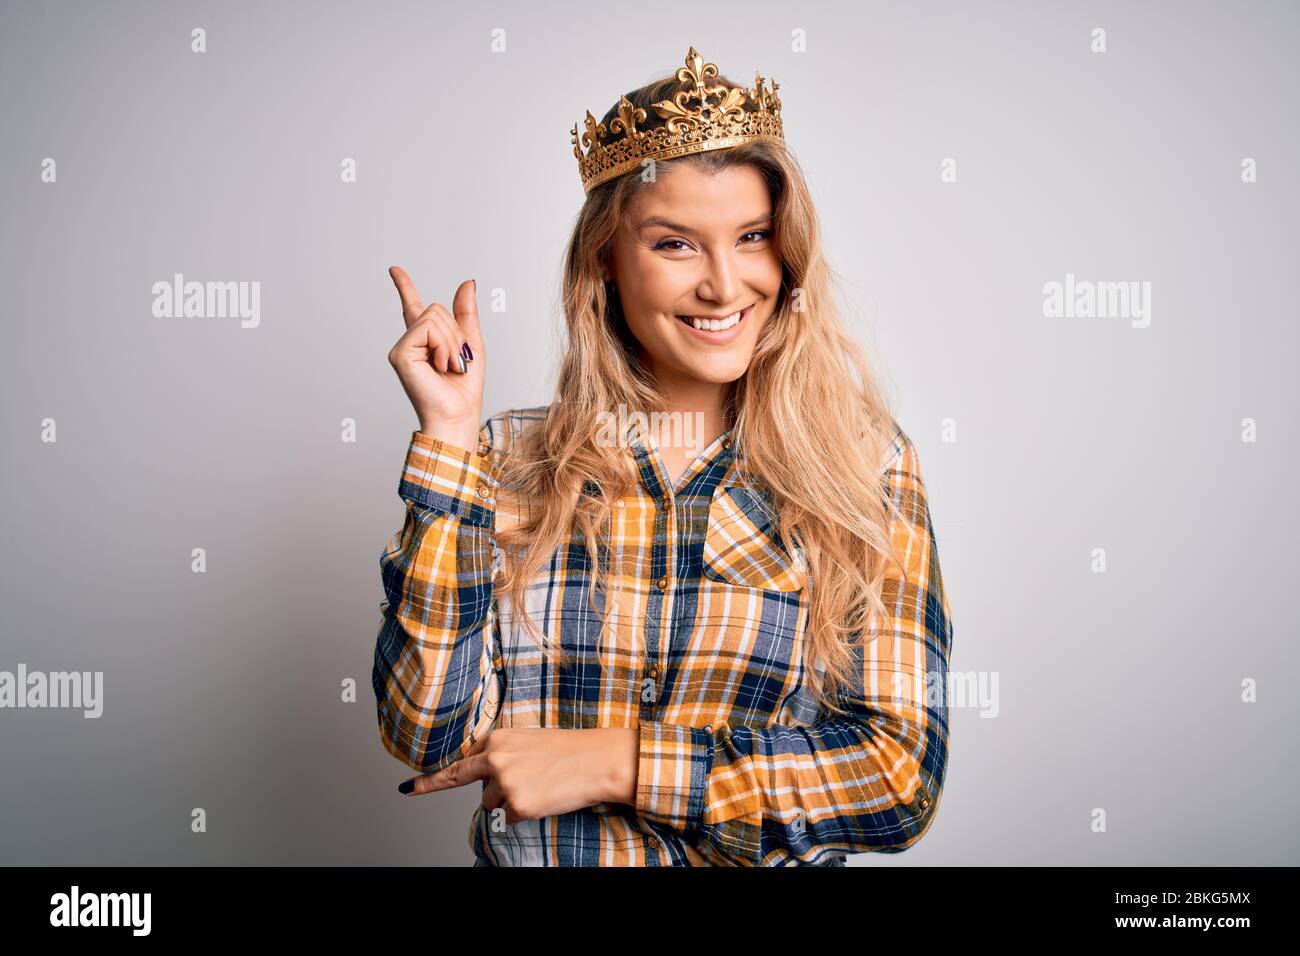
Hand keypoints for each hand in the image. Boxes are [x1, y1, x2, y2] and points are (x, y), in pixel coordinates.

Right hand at [386, 266, 484, 449]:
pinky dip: (442, 345)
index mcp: (426, 340)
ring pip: (433, 317)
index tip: (394, 270)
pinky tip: (440, 366)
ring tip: (449, 366)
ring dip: (451, 342)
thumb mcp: (472, 345)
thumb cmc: (464, 389)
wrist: (457, 415)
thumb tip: (467, 282)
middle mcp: (411, 341)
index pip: (412, 307)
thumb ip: (466, 314)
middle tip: (457, 362)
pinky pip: (427, 328)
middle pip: (436, 309)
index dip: (404, 286)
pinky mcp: (400, 353)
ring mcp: (403, 347)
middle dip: (456, 333)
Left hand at [397, 728, 639, 826]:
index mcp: (497, 739)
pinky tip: (544, 797)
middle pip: (467, 781)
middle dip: (442, 786)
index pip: (460, 761)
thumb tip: (484, 776)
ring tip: (540, 785)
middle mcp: (495, 759)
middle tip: (414, 789)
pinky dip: (526, 813)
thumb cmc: (569, 750)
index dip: (433, 778)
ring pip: (493, 803)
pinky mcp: (517, 806)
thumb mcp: (528, 741)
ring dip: (511, 800)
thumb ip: (501, 754)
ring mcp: (504, 784)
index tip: (409, 788)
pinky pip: (511, 817)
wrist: (598, 760)